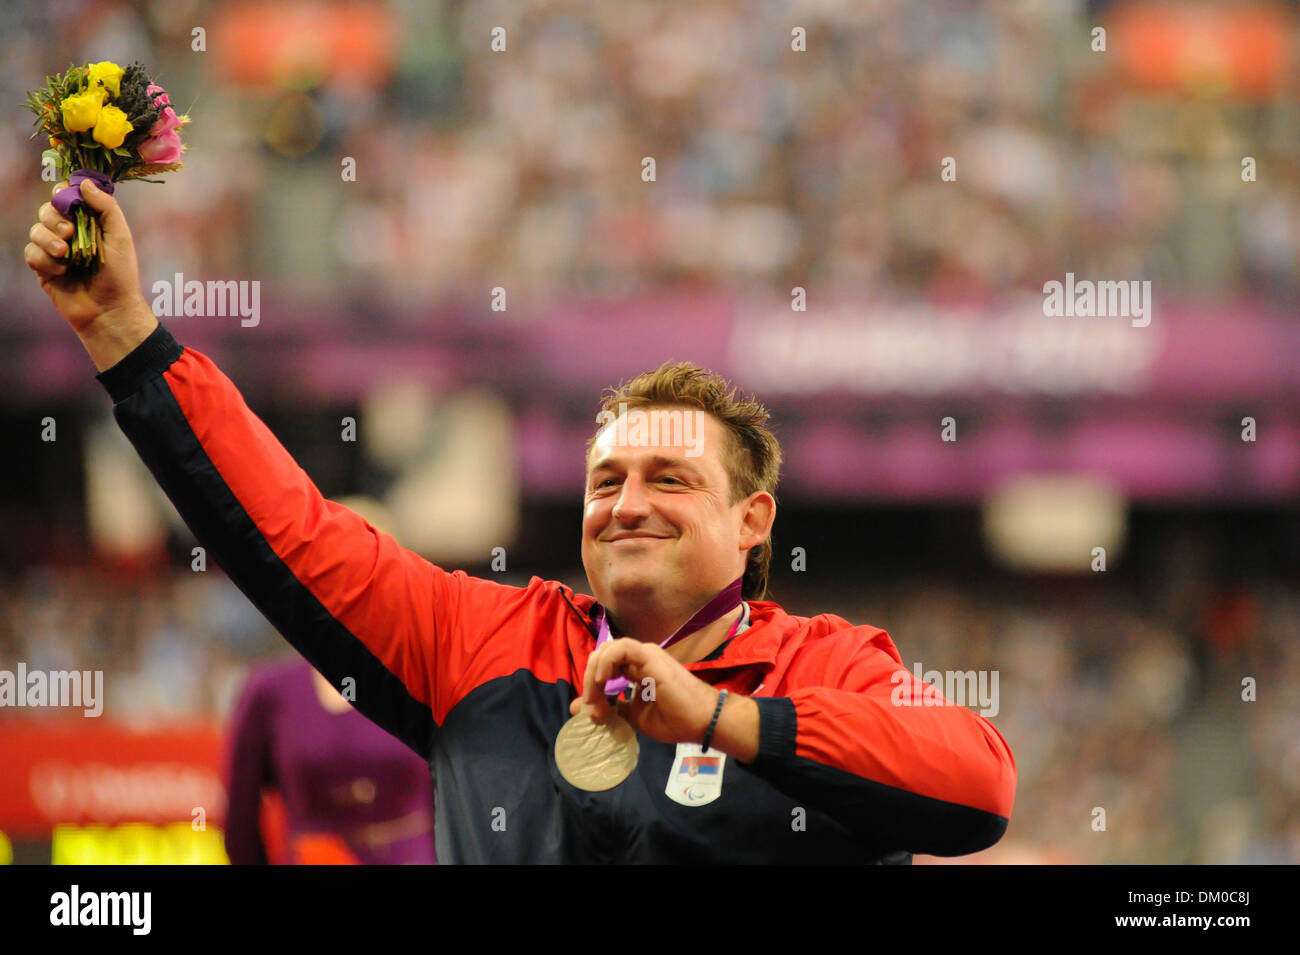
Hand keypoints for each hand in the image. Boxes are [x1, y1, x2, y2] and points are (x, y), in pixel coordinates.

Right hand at [24, 178, 147, 334]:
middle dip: (55, 219)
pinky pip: (31, 253)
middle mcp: (70, 233)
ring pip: (35, 230)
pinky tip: (62, 272)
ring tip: (65, 255)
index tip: (67, 198)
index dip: (63, 194)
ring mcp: (55, 250)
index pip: (67, 197)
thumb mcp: (120, 237)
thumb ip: (106, 207)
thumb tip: (84, 182)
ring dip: (48, 240)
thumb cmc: (120, 274)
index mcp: (88, 222)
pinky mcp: (43, 267)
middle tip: (70, 233)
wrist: (109, 310)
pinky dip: (45, 260)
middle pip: (47, 210)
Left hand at [569, 637, 720, 745]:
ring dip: (595, 673)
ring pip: (608, 649)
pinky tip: (603, 680)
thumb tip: (577, 709)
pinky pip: (622, 648)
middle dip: (589, 680)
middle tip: (589, 706)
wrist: (702, 722)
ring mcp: (645, 655)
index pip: (604, 666)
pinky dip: (607, 661)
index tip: (591, 713)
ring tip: (595, 695)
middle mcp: (639, 657)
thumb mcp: (634, 717)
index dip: (591, 687)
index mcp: (635, 669)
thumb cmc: (675, 719)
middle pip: (602, 655)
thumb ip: (610, 709)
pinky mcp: (650, 657)